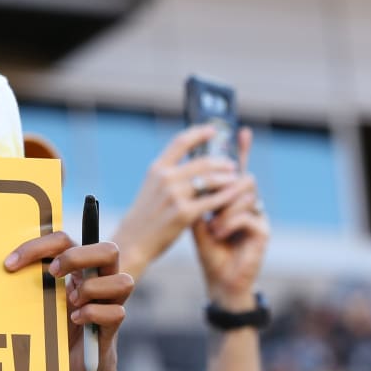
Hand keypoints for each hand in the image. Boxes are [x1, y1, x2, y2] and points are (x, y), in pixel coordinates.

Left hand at [4, 232, 133, 370]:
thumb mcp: (40, 298)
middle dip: (77, 258)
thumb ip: (30, 280)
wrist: (73, 365)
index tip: (10, 264)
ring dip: (91, 289)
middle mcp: (100, 280)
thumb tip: (1, 268)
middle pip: (109, 250)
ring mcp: (111, 303)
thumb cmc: (55, 325)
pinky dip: (92, 314)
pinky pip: (116, 313)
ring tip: (71, 302)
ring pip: (122, 281)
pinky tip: (76, 320)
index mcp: (80, 266)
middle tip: (53, 273)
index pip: (64, 240)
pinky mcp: (112, 327)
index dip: (37, 246)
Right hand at [112, 125, 243, 279]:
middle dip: (222, 162)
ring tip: (236, 180)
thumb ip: (170, 174)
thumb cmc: (146, 215)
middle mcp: (165, 178)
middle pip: (202, 161)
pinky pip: (214, 201)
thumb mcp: (152, 188)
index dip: (199, 132)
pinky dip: (227, 197)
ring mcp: (175, 195)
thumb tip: (194, 164)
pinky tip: (235, 197)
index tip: (214, 130)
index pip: (181, 141)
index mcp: (157, 168)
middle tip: (233, 165)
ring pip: (211, 180)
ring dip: (228, 178)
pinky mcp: (184, 213)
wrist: (134, 240)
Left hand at [194, 128, 268, 308]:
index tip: (240, 129)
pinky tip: (219, 234)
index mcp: (232, 197)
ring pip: (245, 194)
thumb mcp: (196, 217)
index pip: (237, 169)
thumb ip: (196, 195)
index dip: (240, 149)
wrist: (220, 278)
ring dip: (223, 209)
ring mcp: (259, 215)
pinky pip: (247, 215)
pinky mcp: (264, 231)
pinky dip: (228, 223)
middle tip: (208, 200)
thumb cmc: (209, 248)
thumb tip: (185, 170)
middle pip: (242, 178)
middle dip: (224, 186)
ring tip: (211, 225)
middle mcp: (249, 203)